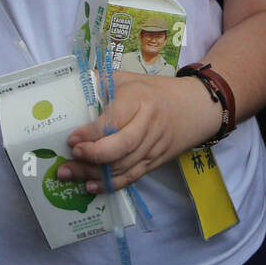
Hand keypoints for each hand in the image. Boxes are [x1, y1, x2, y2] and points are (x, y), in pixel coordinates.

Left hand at [58, 69, 219, 191]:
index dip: (92, 131)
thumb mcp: (129, 78)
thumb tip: (69, 87)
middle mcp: (148, 123)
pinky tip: (91, 186)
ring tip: (69, 173)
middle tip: (73, 155)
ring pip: (124, 166)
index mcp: (140, 98)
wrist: (196, 105)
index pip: (115, 118)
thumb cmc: (154, 90)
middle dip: (94, 155)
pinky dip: (111, 185)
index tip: (72, 138)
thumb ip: (101, 82)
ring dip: (95, 173)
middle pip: (122, 146)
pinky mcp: (155, 161)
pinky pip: (132, 177)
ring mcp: (153, 145)